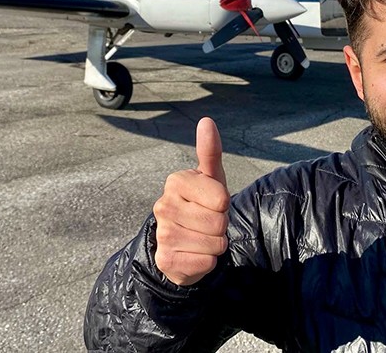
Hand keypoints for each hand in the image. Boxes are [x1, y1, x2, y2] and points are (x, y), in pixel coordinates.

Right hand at [153, 117, 230, 285]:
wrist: (184, 241)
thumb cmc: (202, 203)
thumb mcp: (211, 178)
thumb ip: (210, 150)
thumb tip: (206, 121)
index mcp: (175, 182)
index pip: (221, 198)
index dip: (223, 204)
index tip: (212, 203)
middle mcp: (163, 206)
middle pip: (218, 223)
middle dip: (220, 226)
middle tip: (207, 222)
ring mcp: (162, 234)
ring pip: (214, 244)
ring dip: (215, 244)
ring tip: (201, 237)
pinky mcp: (166, 260)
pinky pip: (206, 263)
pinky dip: (207, 262)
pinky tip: (194, 253)